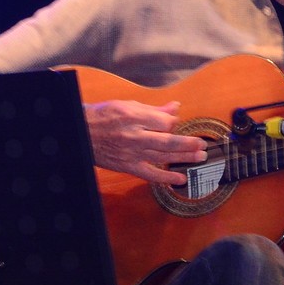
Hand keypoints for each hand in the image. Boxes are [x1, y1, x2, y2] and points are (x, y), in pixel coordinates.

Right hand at [85, 100, 205, 187]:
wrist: (80, 133)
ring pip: (163, 155)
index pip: (164, 121)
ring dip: (184, 157)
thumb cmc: (102, 117)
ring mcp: (131, 153)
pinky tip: (180, 178)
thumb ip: (153, 109)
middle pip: (168, 140)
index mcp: (133, 116)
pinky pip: (150, 174)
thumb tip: (175, 108)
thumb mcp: (126, 106)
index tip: (175, 122)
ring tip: (200, 157)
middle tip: (203, 145)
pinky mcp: (128, 166)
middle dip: (188, 143)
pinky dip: (166, 177)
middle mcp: (134, 135)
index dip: (173, 122)